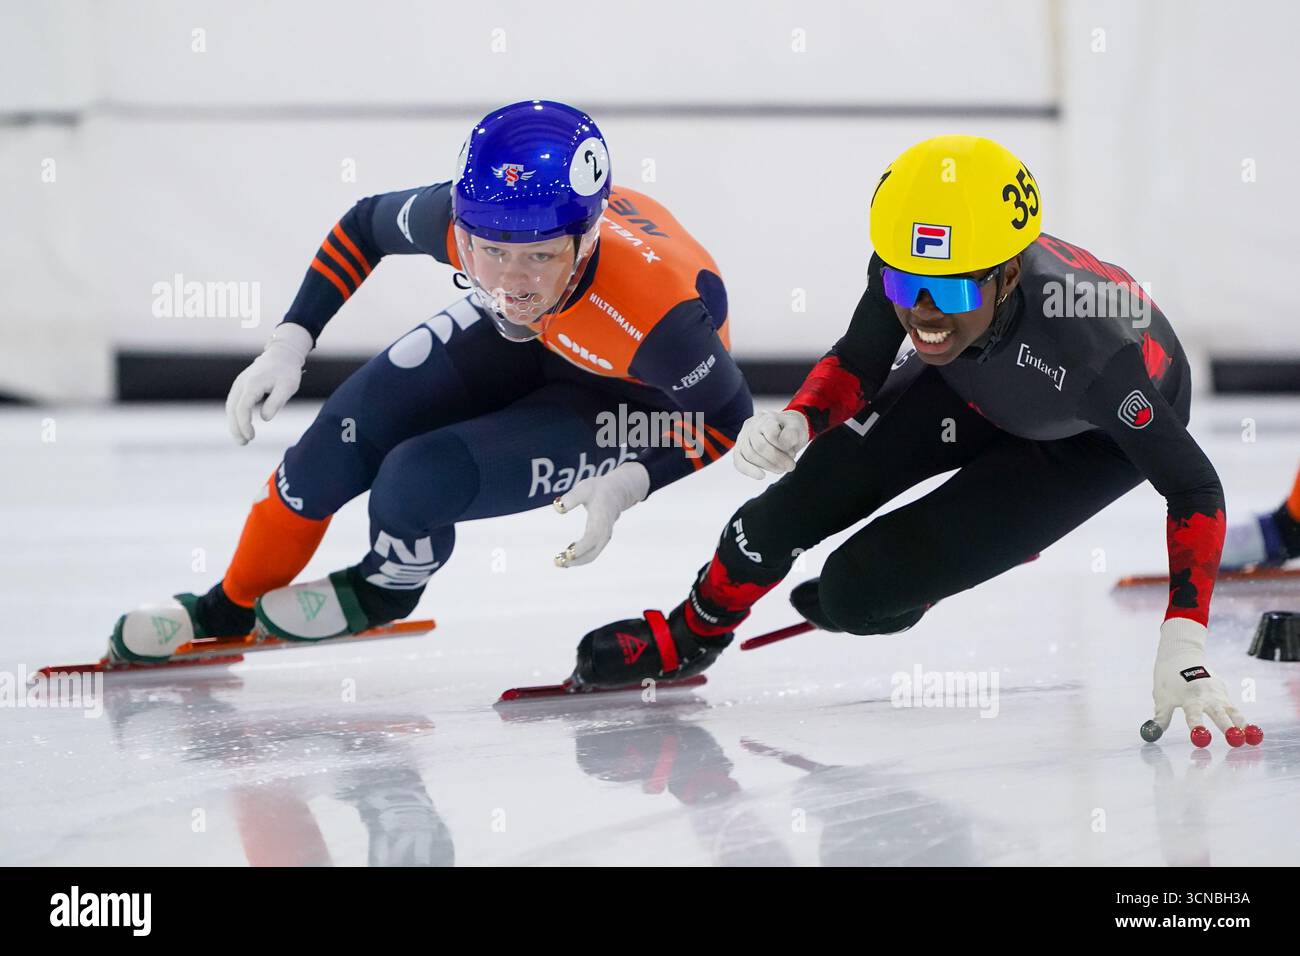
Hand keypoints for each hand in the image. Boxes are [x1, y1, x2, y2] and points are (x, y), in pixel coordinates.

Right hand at [225, 323, 313, 443]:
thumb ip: (276, 402)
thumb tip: (264, 418)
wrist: (282, 355)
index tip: (251, 437)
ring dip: (233, 423)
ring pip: (230, 406)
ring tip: (242, 439)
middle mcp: (242, 384)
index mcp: (252, 385)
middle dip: (236, 428)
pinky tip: (241, 426)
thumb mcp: (287, 388)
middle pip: (232, 409)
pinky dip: (235, 415)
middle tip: (244, 443)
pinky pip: (233, 402)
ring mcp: (239, 383)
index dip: (244, 425)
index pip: (242, 409)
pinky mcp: (240, 385)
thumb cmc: (287, 372)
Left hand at [553, 462, 649, 567]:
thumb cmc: (599, 489)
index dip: (580, 548)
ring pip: (592, 555)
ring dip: (576, 561)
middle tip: (557, 561)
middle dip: (575, 560)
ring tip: (559, 561)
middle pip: (592, 553)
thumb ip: (571, 498)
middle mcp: (604, 532)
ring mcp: (604, 538)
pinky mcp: (602, 540)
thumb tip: (558, 507)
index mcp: (600, 520)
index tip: (567, 553)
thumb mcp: (584, 488)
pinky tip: (567, 555)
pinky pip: (592, 553)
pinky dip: (580, 557)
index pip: (591, 538)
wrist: (618, 491)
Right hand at [734, 409, 809, 479]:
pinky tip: (761, 476)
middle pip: (759, 446)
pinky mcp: (739, 449)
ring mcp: (743, 437)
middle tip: (790, 466)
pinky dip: (749, 470)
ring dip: (767, 466)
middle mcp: (751, 425)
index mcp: (767, 418)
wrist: (784, 430)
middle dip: (777, 459)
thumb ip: (792, 434)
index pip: (771, 434)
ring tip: (781, 469)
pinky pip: (739, 461)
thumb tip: (783, 444)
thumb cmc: (790, 430)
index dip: (782, 448)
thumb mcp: (797, 428)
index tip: (793, 453)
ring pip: (749, 455)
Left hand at [1150, 617, 1249, 743]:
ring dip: (1241, 724)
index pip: (1193, 716)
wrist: (1181, 655)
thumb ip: (1161, 717)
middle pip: (1219, 714)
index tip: (1201, 739)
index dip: (1197, 727)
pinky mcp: (1223, 690)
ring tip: (1248, 738)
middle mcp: (1206, 696)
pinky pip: (1232, 706)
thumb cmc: (1168, 678)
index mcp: (1189, 699)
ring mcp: (1218, 693)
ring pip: (1233, 710)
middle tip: (1236, 740)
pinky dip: (1239, 718)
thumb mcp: (1161, 697)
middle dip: (1228, 727)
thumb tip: (1152, 735)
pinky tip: (1244, 729)